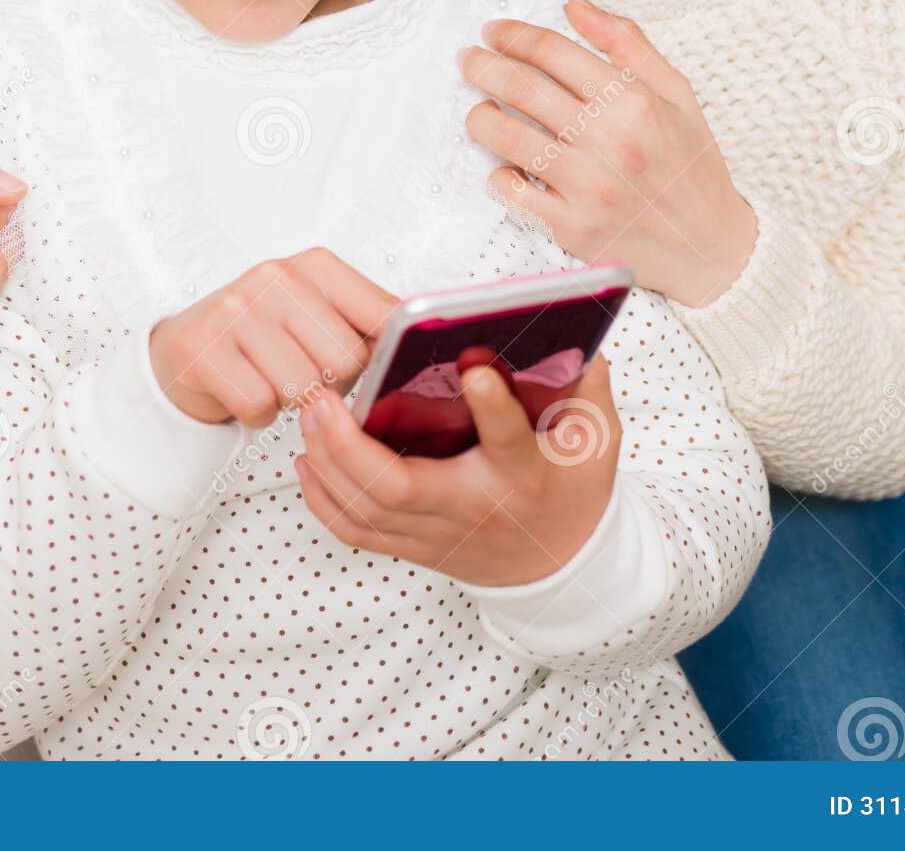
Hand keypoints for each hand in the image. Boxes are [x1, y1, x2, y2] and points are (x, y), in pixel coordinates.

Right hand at [149, 247, 396, 429]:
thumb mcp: (318, 311)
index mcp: (316, 265)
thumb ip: (368, 323)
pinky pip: (260, 406)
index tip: (384, 370)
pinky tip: (247, 389)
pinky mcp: (202, 349)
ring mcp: (236, 310)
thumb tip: (423, 346)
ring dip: (293, 402)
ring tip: (274, 378)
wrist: (186, 347)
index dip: (387, 355)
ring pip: (304, 389)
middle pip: (347, 360)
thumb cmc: (265, 333)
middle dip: (334, 383)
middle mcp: (275, 276)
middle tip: (306, 372)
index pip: (384, 316)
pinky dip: (258, 414)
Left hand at [295, 355, 619, 585]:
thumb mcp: (596, 441)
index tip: (474, 368)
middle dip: (351, 445)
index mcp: (523, 474)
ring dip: (328, 463)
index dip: (492, 406)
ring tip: (308, 413)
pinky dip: (324, 500)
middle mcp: (474, 508)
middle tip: (324, 397)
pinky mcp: (415, 548)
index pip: (508, 441)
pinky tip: (308, 459)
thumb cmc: (575, 493)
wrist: (563, 569)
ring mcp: (438, 534)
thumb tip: (579, 336)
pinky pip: (358, 532)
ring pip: (368, 510)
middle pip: (401, 488)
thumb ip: (588, 387)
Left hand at [459, 0, 756, 306]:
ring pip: (505, 136)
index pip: (554, 51)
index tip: (493, 31)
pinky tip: (504, 164)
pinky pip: (512, 191)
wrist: (709, 246)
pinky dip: (498, 174)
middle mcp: (608, 140)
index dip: (514, 35)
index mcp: (634, 101)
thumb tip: (574, 5)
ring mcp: (587, 185)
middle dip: (482, 66)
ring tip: (479, 110)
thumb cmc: (690, 165)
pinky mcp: (573, 226)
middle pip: (521, 87)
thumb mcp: (676, 93)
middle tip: (468, 60)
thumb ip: (626, 43)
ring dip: (479, 117)